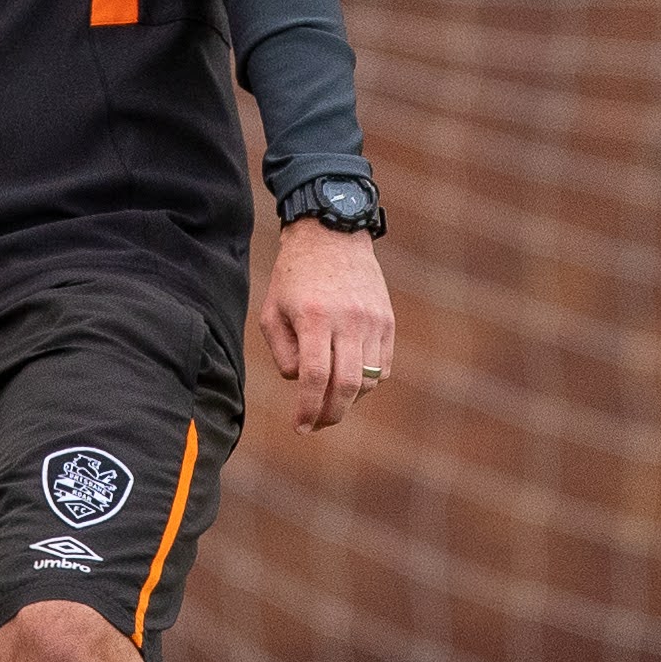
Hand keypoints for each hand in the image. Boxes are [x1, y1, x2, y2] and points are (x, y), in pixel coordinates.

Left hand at [261, 216, 394, 432]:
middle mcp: (349, 320)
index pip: (315, 377)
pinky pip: (383, 367)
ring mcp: (374, 321)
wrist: (332, 235)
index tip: (300, 427)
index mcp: (315, 318)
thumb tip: (300, 382)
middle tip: (316, 425)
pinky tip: (349, 381)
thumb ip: (283, 353)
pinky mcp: (388, 321)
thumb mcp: (272, 311)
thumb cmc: (294, 277)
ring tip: (329, 401)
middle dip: (330, 414)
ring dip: (348, 400)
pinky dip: (366, 382)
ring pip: (368, 380)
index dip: (307, 408)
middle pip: (346, 385)